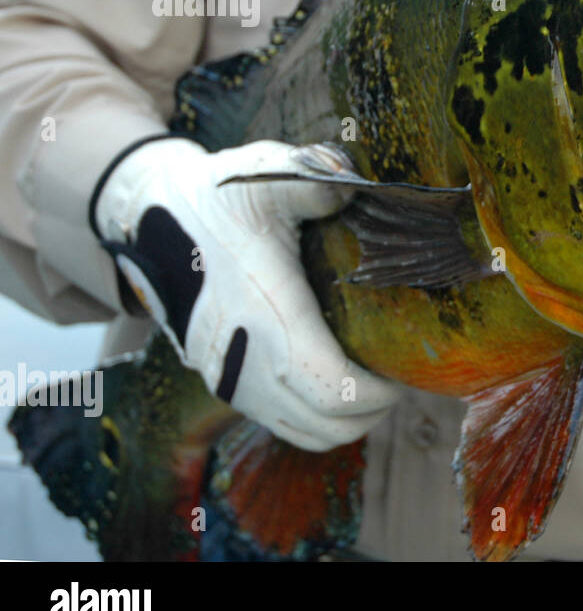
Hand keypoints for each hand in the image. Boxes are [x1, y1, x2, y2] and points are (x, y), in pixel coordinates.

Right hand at [91, 137, 400, 449]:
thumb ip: (315, 181)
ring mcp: (231, 379)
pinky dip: (318, 417)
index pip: (332, 389)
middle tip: (400, 372)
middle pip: (328, 424)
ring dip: (348, 418)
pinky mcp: (223, 384)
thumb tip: (354, 184)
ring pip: (306, 433)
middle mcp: (245, 360)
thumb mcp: (267, 177)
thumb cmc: (218, 198)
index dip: (378, 392)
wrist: (150, 219)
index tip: (404, 368)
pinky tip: (339, 379)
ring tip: (374, 379)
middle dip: (374, 407)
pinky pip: (282, 423)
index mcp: (267, 314)